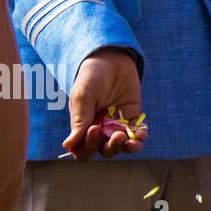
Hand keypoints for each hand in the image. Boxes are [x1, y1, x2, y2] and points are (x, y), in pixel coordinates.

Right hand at [63, 46, 145, 160]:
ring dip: (127, 147)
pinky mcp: (132, 116)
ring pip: (121, 145)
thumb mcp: (83, 96)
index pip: (83, 150)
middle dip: (111, 147)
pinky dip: (139, 136)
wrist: (111, 59)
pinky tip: (141, 134)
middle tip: (117, 135)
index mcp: (82, 127)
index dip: (87, 148)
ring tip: (132, 141)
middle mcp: (99, 129)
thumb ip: (79, 119)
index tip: (93, 129)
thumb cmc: (91, 77)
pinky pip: (136, 132)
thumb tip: (68, 145)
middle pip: (104, 150)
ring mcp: (117, 124)